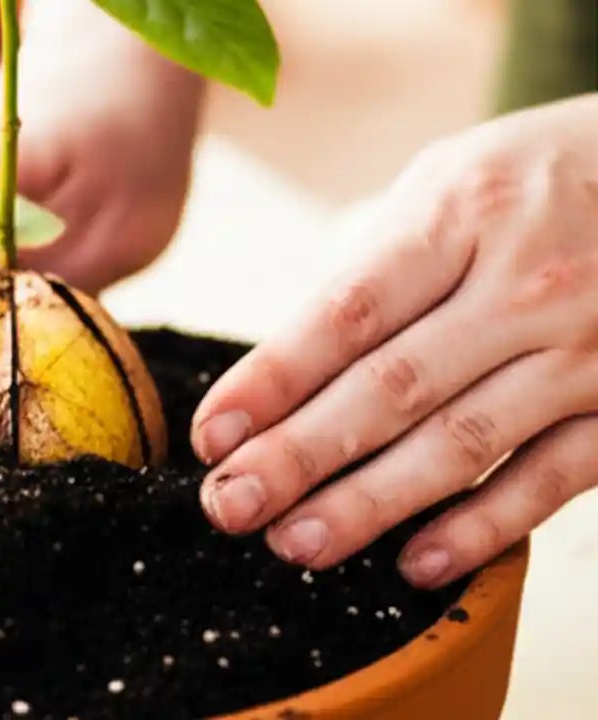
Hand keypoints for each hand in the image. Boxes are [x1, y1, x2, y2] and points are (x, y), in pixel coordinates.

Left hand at [194, 94, 597, 587]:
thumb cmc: (543, 178)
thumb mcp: (453, 182)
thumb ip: (378, 266)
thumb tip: (290, 362)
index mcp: (460, 216)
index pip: (347, 313)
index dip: (272, 380)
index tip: (211, 435)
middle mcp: (523, 284)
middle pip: (391, 387)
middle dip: (299, 455)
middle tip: (229, 506)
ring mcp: (585, 349)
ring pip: (462, 442)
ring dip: (371, 503)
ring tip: (295, 544)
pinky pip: (553, 478)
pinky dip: (484, 527)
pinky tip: (415, 563)